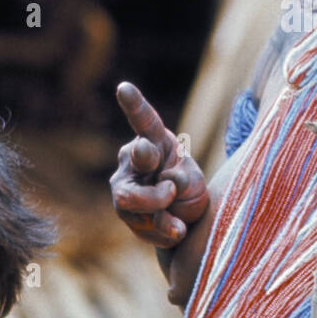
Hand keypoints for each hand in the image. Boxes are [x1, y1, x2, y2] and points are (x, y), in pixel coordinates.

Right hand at [109, 81, 208, 247]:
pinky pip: (142, 223)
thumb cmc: (189, 190)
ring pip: (134, 199)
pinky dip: (163, 230)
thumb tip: (165, 185)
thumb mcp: (194, 182)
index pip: (144, 122)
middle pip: (139, 158)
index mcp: (155, 142)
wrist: (180, 223)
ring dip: (162, 211)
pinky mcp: (123, 211)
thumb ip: (181, 180)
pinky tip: (173, 229)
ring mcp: (123, 185)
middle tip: (170, 191)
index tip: (124, 87)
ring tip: (177, 217)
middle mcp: (132, 159)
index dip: (134, 105)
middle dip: (151, 168)